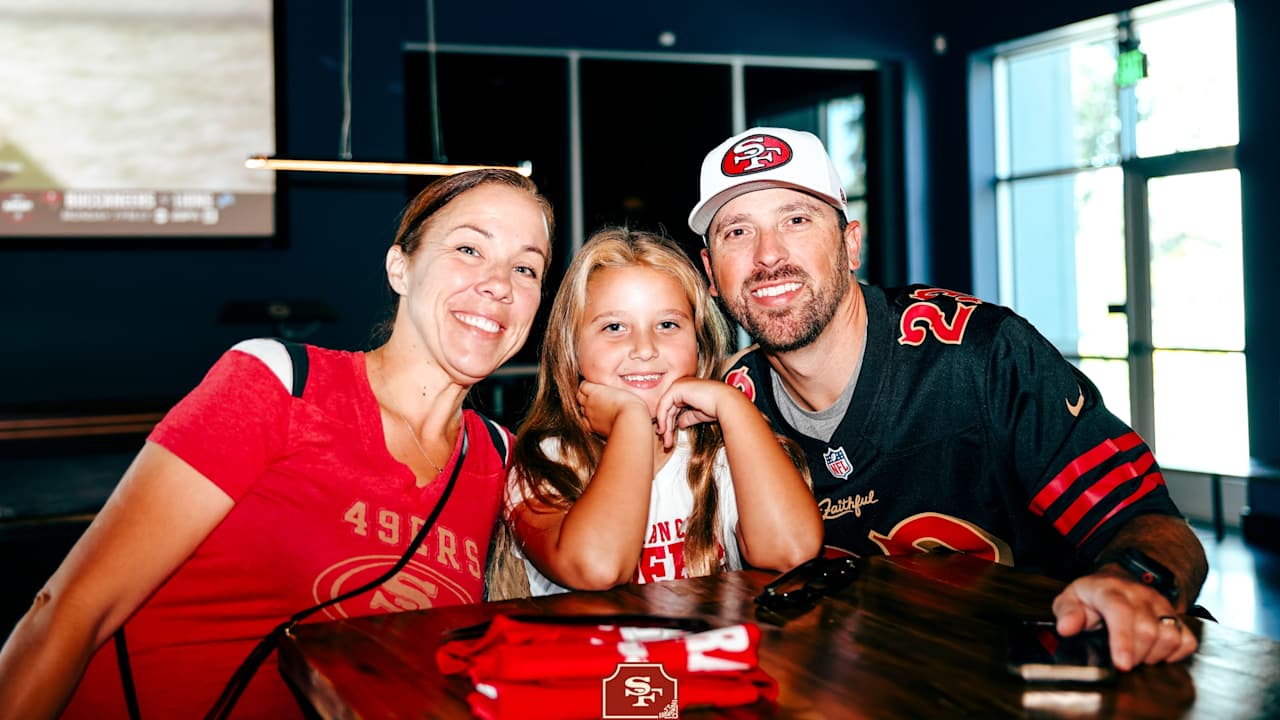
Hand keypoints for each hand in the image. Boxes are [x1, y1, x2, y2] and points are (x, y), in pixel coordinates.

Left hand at [576, 381, 649, 436]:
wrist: (630, 420)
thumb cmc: (630, 404)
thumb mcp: (623, 391)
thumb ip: (614, 391)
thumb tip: (614, 391)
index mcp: (595, 390)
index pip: (583, 385)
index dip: (588, 386)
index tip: (594, 387)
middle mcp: (589, 402)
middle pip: (580, 396)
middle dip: (585, 396)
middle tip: (595, 397)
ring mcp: (589, 415)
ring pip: (582, 409)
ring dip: (587, 408)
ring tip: (596, 408)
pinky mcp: (593, 427)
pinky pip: (585, 422)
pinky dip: (588, 420)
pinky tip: (595, 420)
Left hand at [653, 377, 729, 449]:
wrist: (725, 403)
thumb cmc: (717, 407)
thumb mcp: (698, 414)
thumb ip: (688, 417)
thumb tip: (680, 423)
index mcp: (687, 389)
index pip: (673, 407)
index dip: (669, 423)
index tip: (668, 436)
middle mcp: (682, 385)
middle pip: (668, 408)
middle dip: (666, 427)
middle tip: (667, 442)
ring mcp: (678, 385)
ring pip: (664, 408)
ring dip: (664, 426)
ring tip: (666, 440)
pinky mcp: (676, 388)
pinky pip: (663, 405)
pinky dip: (662, 418)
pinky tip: (664, 430)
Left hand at [1052, 569, 1197, 670]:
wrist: (1118, 580)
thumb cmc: (1092, 596)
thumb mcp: (1070, 599)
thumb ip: (1066, 612)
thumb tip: (1066, 628)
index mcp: (1110, 590)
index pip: (1121, 612)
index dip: (1123, 640)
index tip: (1122, 665)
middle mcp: (1140, 595)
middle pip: (1148, 631)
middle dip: (1136, 655)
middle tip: (1123, 661)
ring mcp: (1161, 605)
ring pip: (1170, 636)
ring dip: (1155, 655)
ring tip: (1138, 655)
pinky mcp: (1177, 616)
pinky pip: (1187, 640)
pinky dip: (1175, 654)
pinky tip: (1157, 653)